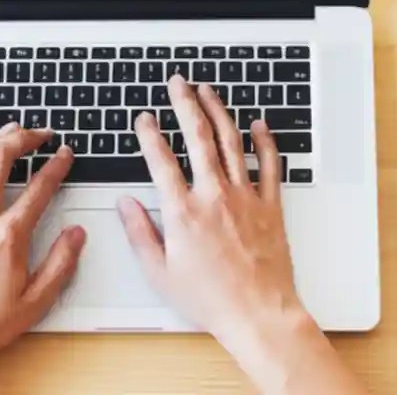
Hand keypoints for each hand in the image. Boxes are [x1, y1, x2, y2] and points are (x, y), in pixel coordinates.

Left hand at [0, 123, 84, 394]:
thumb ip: (60, 264)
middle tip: (38, 133)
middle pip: (1, 159)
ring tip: (7, 131)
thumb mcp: (34, 302)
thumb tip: (76, 234)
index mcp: (8, 236)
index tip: (64, 154)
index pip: (39, 187)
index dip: (56, 165)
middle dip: (23, 138)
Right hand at [118, 75, 364, 394]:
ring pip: (232, 142)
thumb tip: (125, 204)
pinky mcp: (271, 206)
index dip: (150, 134)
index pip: (161, 160)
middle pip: (198, 138)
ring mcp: (245, 198)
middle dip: (185, 104)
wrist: (258, 313)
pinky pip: (270, 165)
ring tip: (209, 91)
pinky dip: (265, 141)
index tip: (144, 119)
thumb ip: (140, 233)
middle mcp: (214, 197)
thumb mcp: (161, 272)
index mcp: (184, 213)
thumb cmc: (210, 299)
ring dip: (219, 111)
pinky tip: (258, 125)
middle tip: (178, 84)